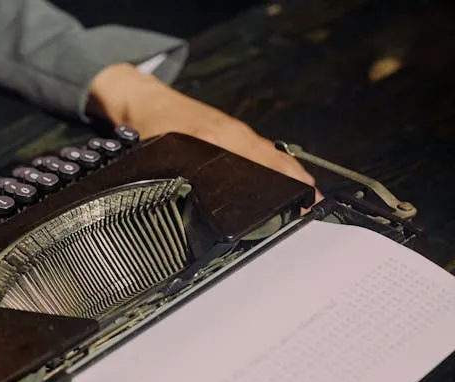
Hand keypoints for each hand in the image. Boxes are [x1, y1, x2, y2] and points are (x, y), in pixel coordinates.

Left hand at [87, 64, 316, 191]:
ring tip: (305, 199)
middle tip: (312, 207)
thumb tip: (196, 202)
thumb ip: (182, 178)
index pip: (266, 163)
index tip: (304, 201)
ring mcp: (233, 134)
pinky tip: (280, 178)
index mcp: (222, 139)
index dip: (287, 184)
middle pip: (277, 161)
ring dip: (289, 175)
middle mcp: (234, 136)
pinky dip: (275, 165)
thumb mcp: (165, 155)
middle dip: (298, 183)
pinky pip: (259, 151)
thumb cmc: (151, 125)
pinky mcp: (229, 134)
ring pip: (271, 156)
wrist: (142, 101)